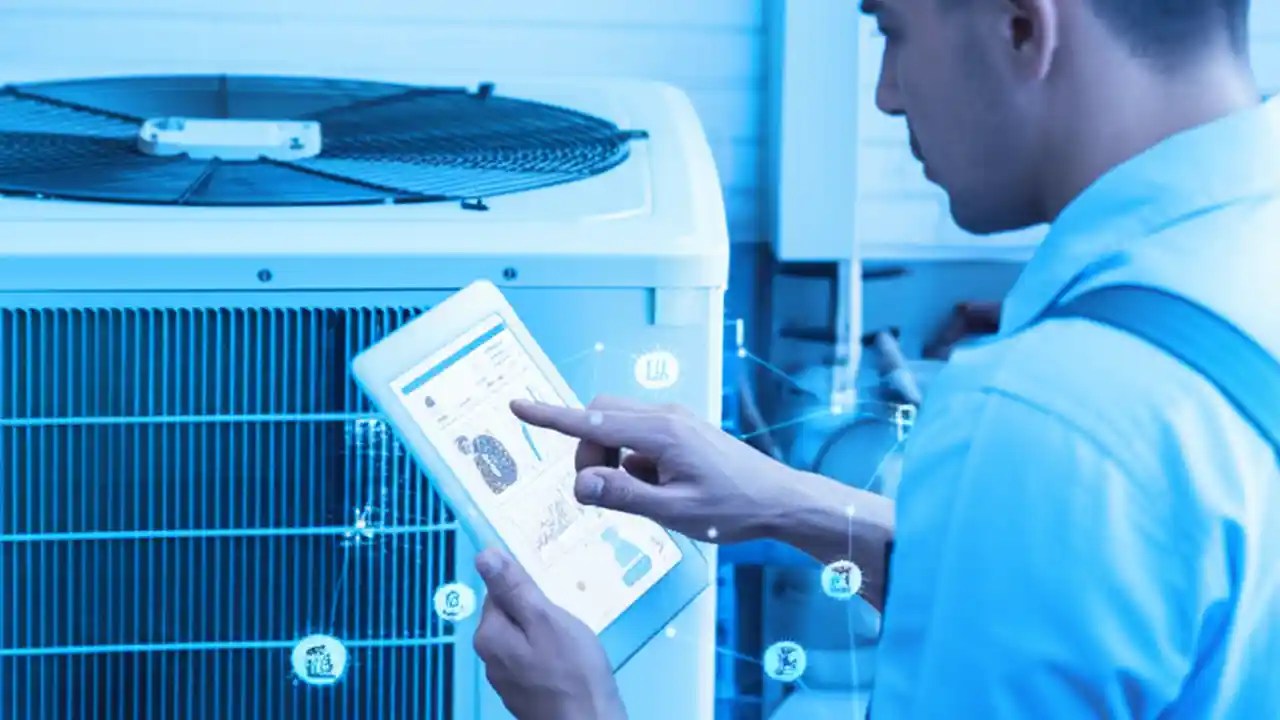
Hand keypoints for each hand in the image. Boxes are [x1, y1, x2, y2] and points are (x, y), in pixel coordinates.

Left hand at [473, 548, 625, 719]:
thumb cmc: (572, 670)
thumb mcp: (545, 619)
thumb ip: (514, 587)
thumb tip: (483, 553)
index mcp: (489, 634)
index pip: (498, 592)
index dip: (527, 590)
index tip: (552, 597)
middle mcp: (488, 658)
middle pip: (509, 616)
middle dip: (536, 612)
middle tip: (566, 618)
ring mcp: (505, 680)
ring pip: (522, 639)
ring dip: (543, 634)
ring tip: (571, 640)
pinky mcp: (523, 694)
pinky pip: (531, 661)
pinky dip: (548, 656)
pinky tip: (568, 662)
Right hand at [510, 395, 795, 542]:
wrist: (779, 500)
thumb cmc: (732, 509)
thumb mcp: (674, 511)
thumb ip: (623, 495)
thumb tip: (579, 482)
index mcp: (661, 433)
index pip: (591, 420)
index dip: (550, 416)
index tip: (517, 406)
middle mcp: (664, 417)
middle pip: (599, 417)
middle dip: (587, 450)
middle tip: (601, 493)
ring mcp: (673, 420)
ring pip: (616, 427)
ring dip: (609, 457)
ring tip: (638, 496)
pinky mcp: (679, 431)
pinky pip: (637, 438)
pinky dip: (630, 461)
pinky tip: (656, 489)